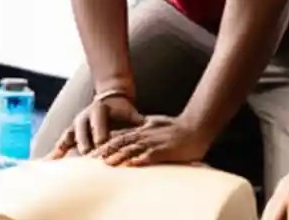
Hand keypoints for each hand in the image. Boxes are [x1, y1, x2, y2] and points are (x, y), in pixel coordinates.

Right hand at [49, 94, 143, 157]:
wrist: (111, 98)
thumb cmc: (123, 110)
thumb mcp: (131, 113)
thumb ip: (138, 122)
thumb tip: (150, 130)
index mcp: (99, 110)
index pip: (100, 130)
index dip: (102, 142)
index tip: (104, 154)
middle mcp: (84, 116)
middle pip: (84, 137)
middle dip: (87, 151)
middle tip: (90, 166)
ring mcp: (76, 123)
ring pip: (70, 138)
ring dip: (69, 152)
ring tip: (64, 168)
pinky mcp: (71, 130)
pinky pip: (62, 141)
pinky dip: (56, 151)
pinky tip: (48, 162)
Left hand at [88, 114, 209, 166]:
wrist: (196, 126)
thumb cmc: (178, 127)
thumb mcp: (156, 123)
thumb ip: (143, 127)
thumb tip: (134, 130)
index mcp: (142, 130)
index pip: (119, 136)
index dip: (104, 144)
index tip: (92, 152)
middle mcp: (144, 135)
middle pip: (120, 142)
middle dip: (105, 151)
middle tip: (92, 159)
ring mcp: (153, 142)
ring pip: (131, 148)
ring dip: (118, 156)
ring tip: (106, 163)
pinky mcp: (164, 149)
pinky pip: (149, 155)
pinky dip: (139, 160)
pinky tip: (131, 165)